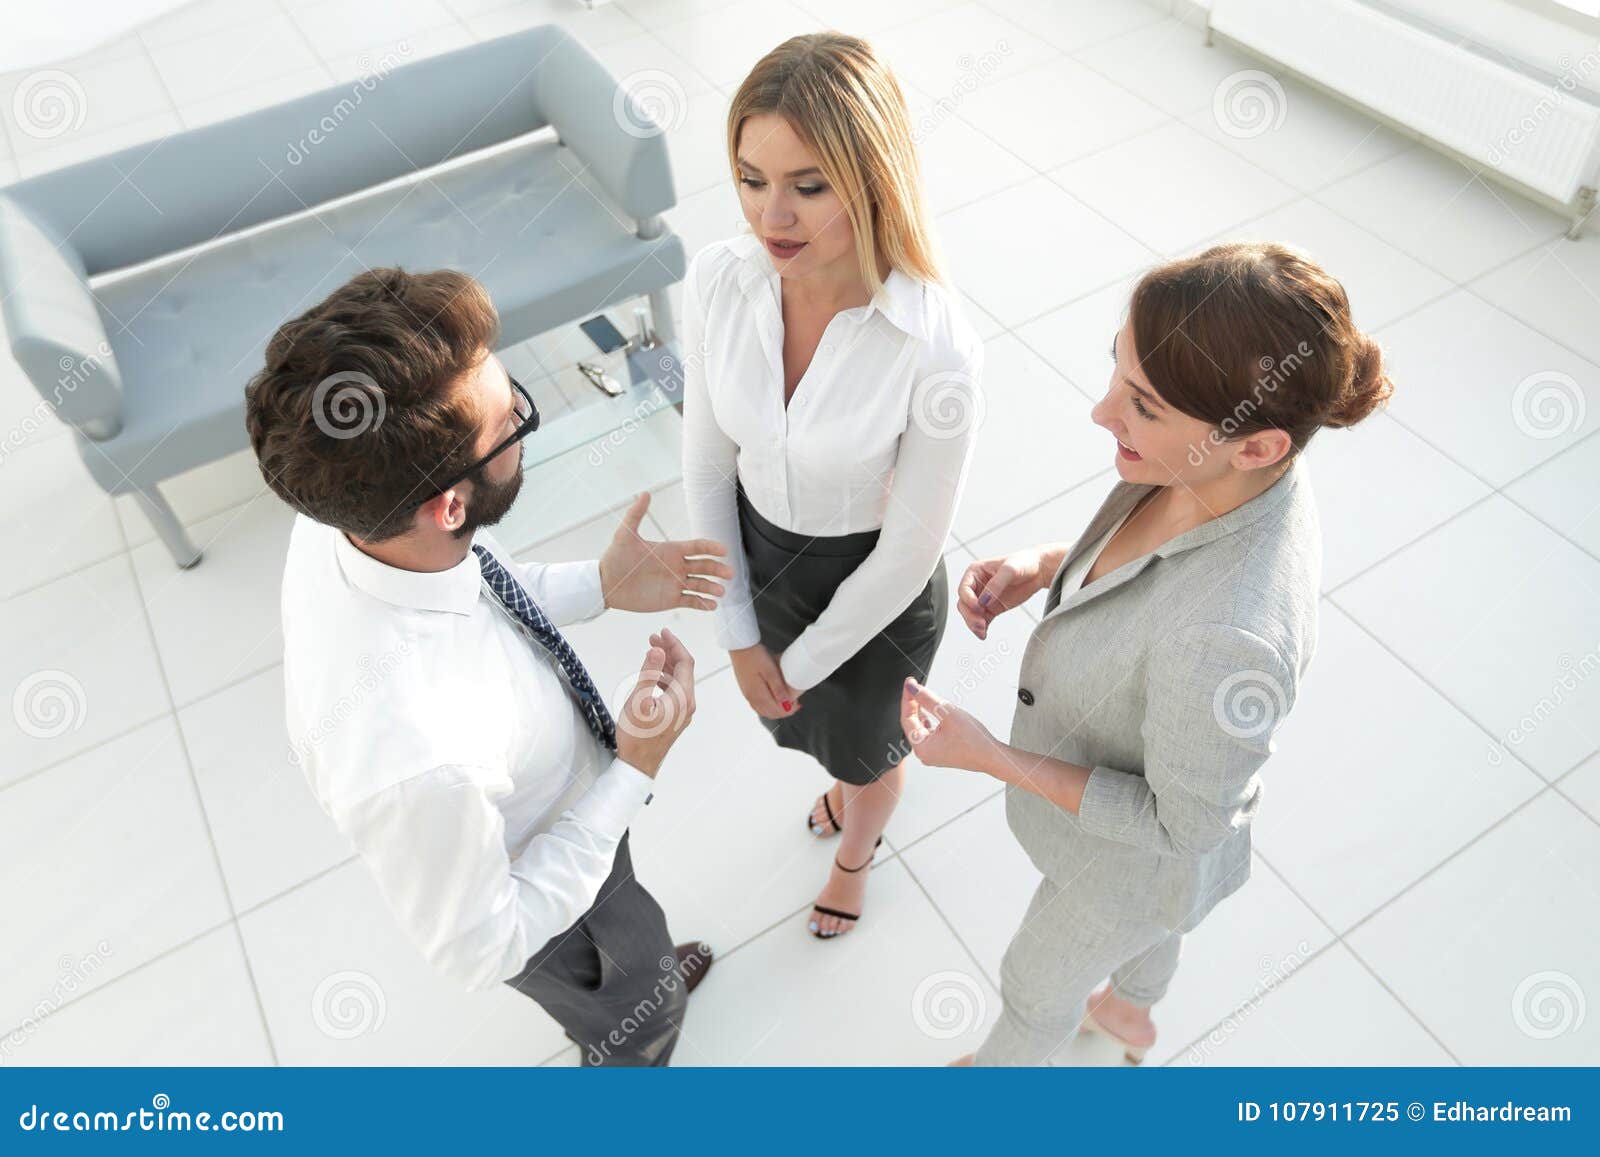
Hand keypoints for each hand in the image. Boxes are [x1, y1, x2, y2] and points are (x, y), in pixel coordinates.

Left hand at [599, 492, 733, 612]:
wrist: (606, 583)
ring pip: (700, 585)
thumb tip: (644, 493)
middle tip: (729, 573)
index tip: (724, 550)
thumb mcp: (626, 534)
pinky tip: (712, 606)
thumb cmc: (615, 558)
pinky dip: (703, 604)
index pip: (698, 547)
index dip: (712, 548)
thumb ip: (636, 514)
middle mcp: (677, 566)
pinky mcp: (671, 599)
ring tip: (720, 592)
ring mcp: (675, 583)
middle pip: (704, 566)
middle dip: (717, 569)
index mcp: (671, 550)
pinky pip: (692, 601)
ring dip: (712, 588)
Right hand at [615, 628, 695, 777]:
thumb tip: (658, 650)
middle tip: (653, 639)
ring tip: (651, 651)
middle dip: (670, 651)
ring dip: (667, 663)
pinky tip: (653, 674)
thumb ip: (649, 672)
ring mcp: (682, 711)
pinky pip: (674, 690)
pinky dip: (665, 677)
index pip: (685, 662)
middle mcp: (687, 704)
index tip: (662, 632)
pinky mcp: (675, 717)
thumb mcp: (638, 700)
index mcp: (683, 698)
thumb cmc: (637, 736)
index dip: (675, 644)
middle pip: (683, 669)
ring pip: (679, 679)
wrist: (638, 765)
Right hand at [729, 643, 801, 719]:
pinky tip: (771, 699)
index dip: (789, 710)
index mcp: (758, 694)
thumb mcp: (770, 671)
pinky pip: (757, 704)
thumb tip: (786, 703)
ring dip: (775, 709)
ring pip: (763, 710)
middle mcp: (751, 697)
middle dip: (783, 711)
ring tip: (785, 702)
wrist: (740, 647)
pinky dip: (766, 706)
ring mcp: (747, 694)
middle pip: (769, 713)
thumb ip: (778, 688)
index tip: (797, 704)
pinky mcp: (746, 689)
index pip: (776, 711)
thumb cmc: (754, 656)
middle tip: (794, 704)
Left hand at [900, 677, 998, 773]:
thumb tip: (912, 687)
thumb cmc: (974, 739)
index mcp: (922, 748)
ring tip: (922, 695)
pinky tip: (931, 711)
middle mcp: (924, 754)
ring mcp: (933, 754)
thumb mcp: (948, 712)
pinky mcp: (941, 752)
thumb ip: (927, 699)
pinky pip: (929, 733)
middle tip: (915, 685)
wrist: (994, 757)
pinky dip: (929, 720)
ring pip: (920, 728)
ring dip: (921, 711)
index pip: (906, 718)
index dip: (907, 698)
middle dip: (913, 703)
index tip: (910, 682)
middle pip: (912, 723)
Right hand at [957, 548, 1047, 639]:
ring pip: (971, 614)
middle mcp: (977, 585)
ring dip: (974, 624)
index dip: (968, 599)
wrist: (1039, 571)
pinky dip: (982, 629)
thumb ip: (996, 583)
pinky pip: (982, 621)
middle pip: (964, 604)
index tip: (979, 607)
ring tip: (982, 632)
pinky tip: (984, 634)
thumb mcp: (1010, 569)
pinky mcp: (992, 609)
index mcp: (976, 572)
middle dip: (970, 615)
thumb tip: (984, 600)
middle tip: (980, 624)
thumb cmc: (1023, 562)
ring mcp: (984, 598)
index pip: (964, 588)